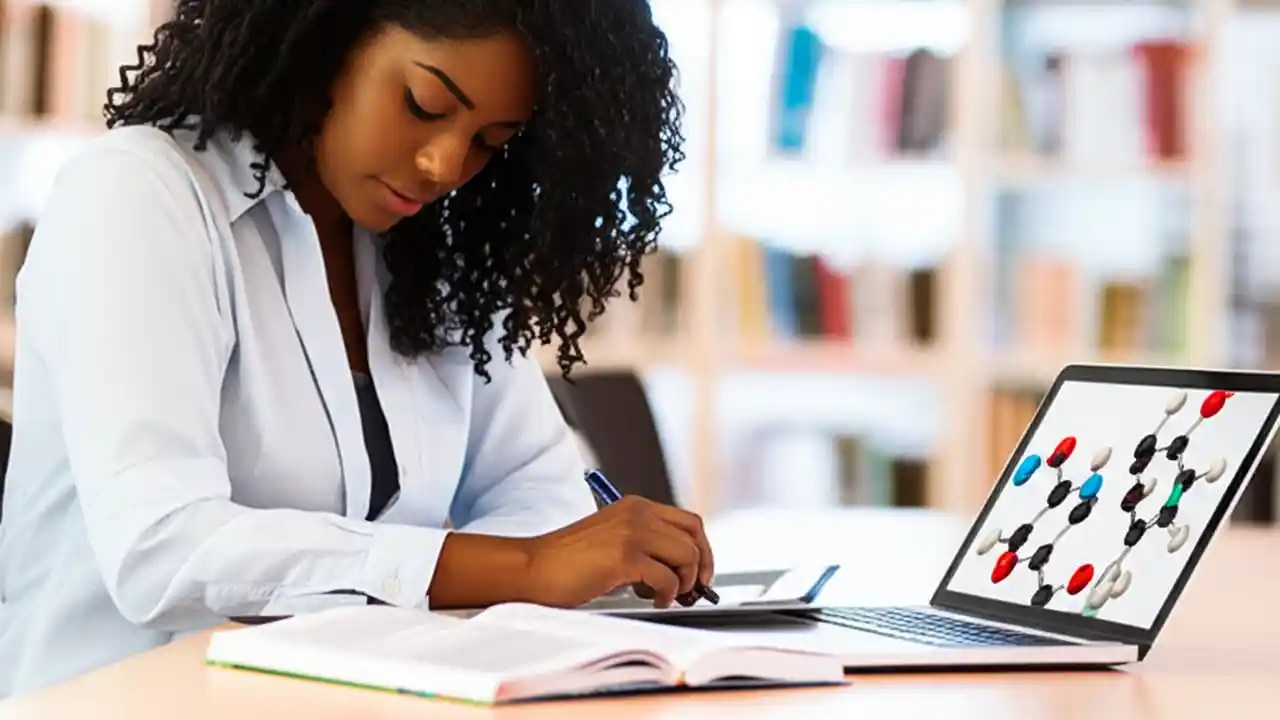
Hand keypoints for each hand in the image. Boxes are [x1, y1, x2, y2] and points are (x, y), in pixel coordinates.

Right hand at [522, 496, 714, 608]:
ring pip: (686, 556)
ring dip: (683, 583)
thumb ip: (644, 545)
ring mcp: (633, 532)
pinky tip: (651, 600)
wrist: (533, 568)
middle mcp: (637, 513)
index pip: (689, 521)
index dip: (702, 549)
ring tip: (663, 595)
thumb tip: (681, 569)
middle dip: (700, 567)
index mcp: (635, 507)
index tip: (700, 573)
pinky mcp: (626, 556)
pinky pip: (668, 578)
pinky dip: (667, 595)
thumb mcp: (613, 541)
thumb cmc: (567, 562)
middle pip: (694, 536)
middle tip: (691, 589)